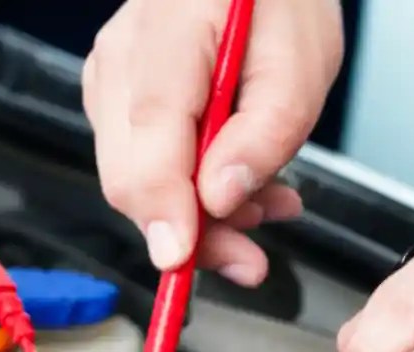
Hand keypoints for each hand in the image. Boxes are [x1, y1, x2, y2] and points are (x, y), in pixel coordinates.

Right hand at [82, 0, 343, 285]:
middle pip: (131, 177)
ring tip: (265, 204)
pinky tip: (234, 181)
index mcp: (168, 32)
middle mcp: (122, 56)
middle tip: (252, 256)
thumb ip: (266, 132)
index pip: (149, 138)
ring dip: (199, 213)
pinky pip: (141, 164)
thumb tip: (217, 200)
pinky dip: (188, 188)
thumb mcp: (303, 62)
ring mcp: (109, 75)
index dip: (163, 209)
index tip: (181, 257)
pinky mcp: (115, 95)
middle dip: (192, 231)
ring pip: (134, 181)